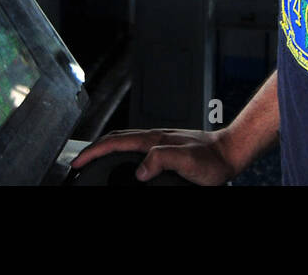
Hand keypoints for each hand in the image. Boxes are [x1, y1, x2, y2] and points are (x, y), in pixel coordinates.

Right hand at [69, 128, 238, 185]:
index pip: (115, 143)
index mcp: (153, 139)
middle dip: (93, 148)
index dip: (93, 152)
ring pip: (124, 141)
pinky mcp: (164, 147)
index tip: (78, 161)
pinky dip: (120, 151)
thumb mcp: (186, 161)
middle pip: (114, 138)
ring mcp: (158, 140)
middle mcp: (153, 137)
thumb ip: (161, 159)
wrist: (228, 153)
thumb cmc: (212, 159)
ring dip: (105, 148)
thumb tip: (139, 170)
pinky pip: (134, 146)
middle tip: (80, 161)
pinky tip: (124, 160)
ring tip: (94, 159)